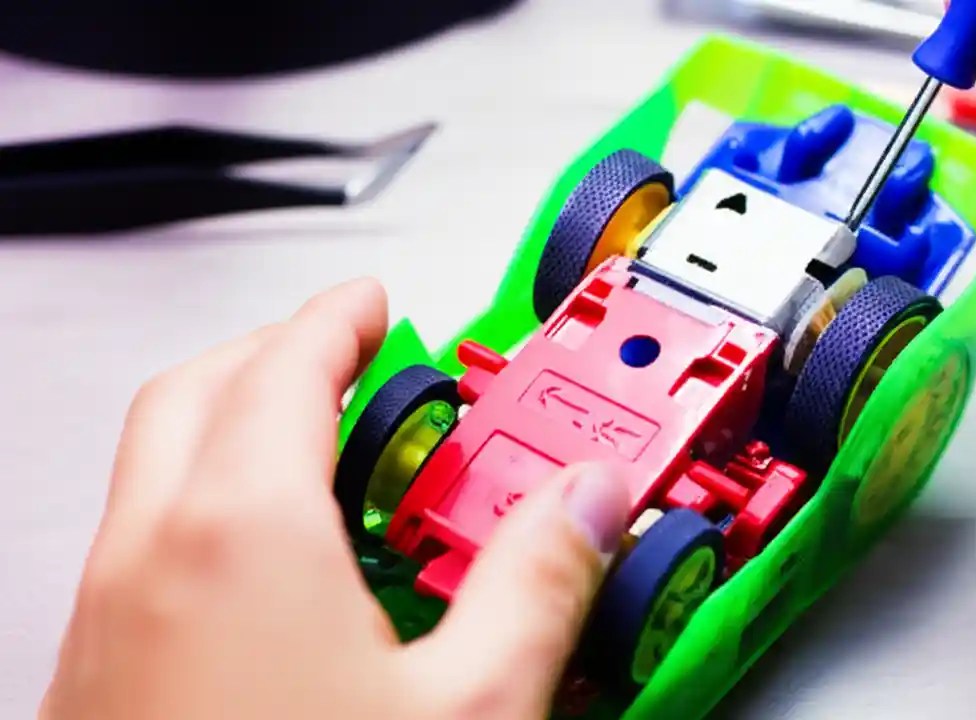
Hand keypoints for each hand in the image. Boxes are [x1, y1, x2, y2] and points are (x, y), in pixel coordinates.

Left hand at [40, 278, 630, 719]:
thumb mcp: (471, 709)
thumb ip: (540, 582)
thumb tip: (590, 505)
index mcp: (238, 535)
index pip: (288, 365)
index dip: (342, 320)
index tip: (377, 306)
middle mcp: (145, 562)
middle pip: (197, 392)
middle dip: (277, 354)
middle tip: (353, 356)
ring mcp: (103, 625)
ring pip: (158, 473)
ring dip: (237, 433)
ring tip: (330, 461)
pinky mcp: (94, 685)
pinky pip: (145, 553)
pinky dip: (209, 519)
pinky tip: (283, 587)